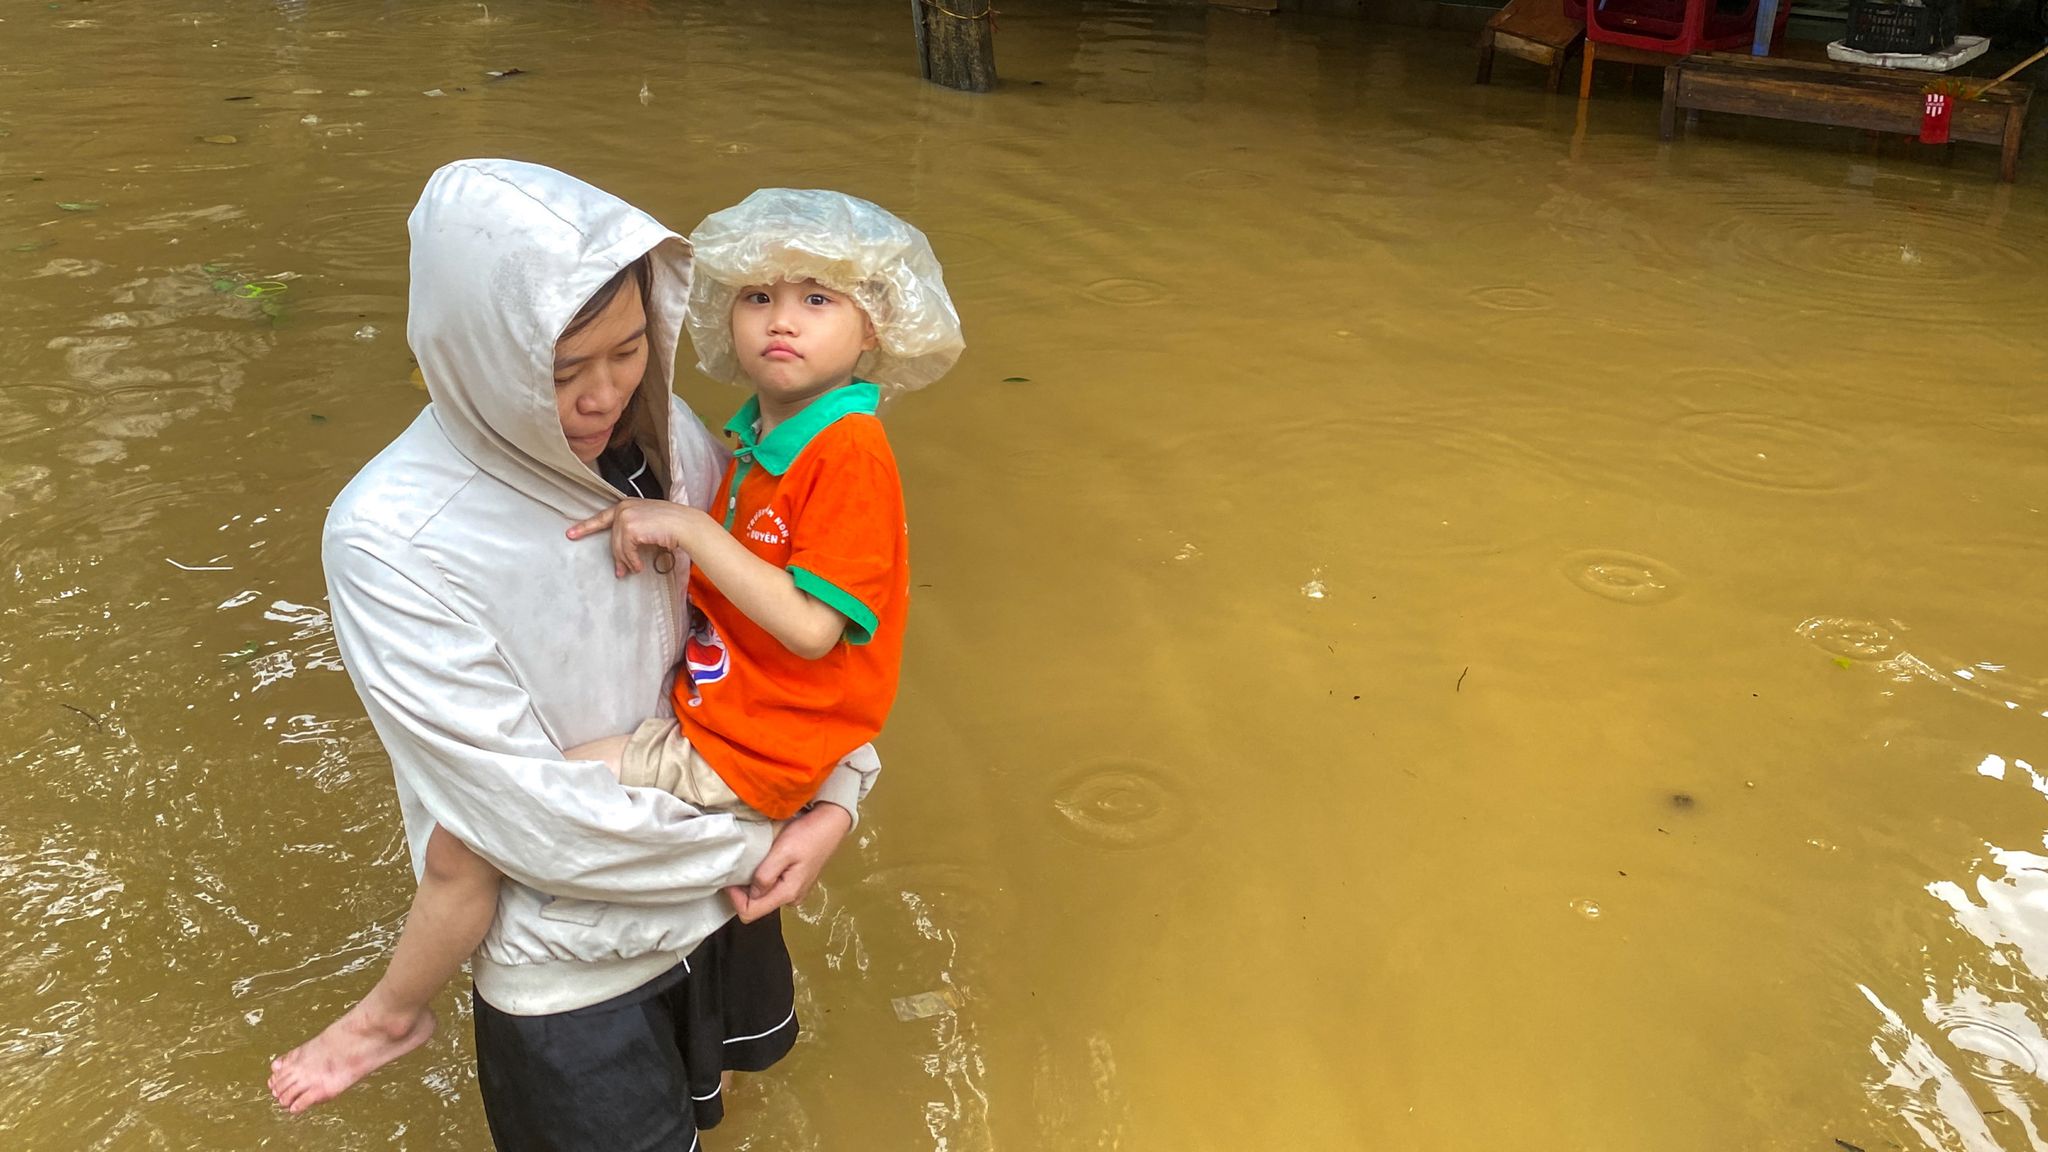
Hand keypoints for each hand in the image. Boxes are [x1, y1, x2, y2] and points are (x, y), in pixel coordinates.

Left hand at [567, 500, 703, 577]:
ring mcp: (625, 517)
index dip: (586, 526)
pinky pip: (625, 551)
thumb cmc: (672, 526)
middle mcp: (623, 508)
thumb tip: (622, 555)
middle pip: (612, 538)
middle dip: (617, 557)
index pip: (602, 517)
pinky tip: (639, 567)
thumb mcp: (648, 523)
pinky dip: (632, 561)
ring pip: (618, 547)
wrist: (685, 525)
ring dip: (627, 561)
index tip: (571, 534)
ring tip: (635, 569)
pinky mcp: (630, 528)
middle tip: (619, 572)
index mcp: (627, 504)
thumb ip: (633, 530)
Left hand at [725, 803, 852, 922]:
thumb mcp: (783, 851)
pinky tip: (763, 862)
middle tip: (738, 868)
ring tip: (752, 863)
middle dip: (742, 892)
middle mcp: (791, 898)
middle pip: (756, 907)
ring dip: (752, 884)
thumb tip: (752, 892)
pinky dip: (762, 879)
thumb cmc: (808, 835)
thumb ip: (766, 875)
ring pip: (763, 898)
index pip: (750, 912)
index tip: (731, 878)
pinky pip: (771, 888)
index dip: (735, 898)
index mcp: (787, 893)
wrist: (830, 824)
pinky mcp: (794, 883)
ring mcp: (794, 892)